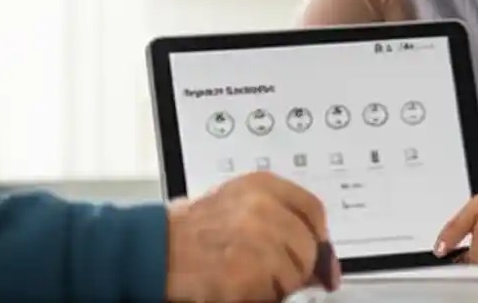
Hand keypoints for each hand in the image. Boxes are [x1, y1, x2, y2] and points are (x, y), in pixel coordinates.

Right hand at [165, 171, 340, 301]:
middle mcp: (262, 207)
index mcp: (261, 185)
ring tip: (246, 273)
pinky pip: (275, 293)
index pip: (313, 210)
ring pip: (295, 273)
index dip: (316, 235)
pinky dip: (261, 294)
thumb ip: (279, 220)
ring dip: (278, 282)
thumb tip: (323, 262)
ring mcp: (257, 238)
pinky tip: (238, 283)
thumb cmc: (189, 230)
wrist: (154, 248)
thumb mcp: (236, 207)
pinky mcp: (248, 270)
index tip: (316, 249)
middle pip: (308, 246)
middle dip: (297, 265)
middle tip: (270, 271)